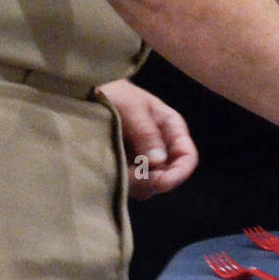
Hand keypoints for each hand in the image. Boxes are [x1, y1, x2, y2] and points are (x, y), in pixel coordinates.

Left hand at [97, 79, 198, 198]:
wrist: (91, 93)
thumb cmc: (116, 94)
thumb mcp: (132, 109)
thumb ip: (146, 133)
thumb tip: (158, 162)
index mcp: (172, 129)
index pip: (187, 158)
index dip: (178, 174)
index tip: (159, 183)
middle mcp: (162, 148)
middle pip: (167, 178)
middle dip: (148, 181)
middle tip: (124, 172)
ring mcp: (144, 161)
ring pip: (147, 186)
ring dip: (131, 183)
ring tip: (112, 165)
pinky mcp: (127, 169)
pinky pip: (130, 186)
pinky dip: (120, 183)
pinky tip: (107, 167)